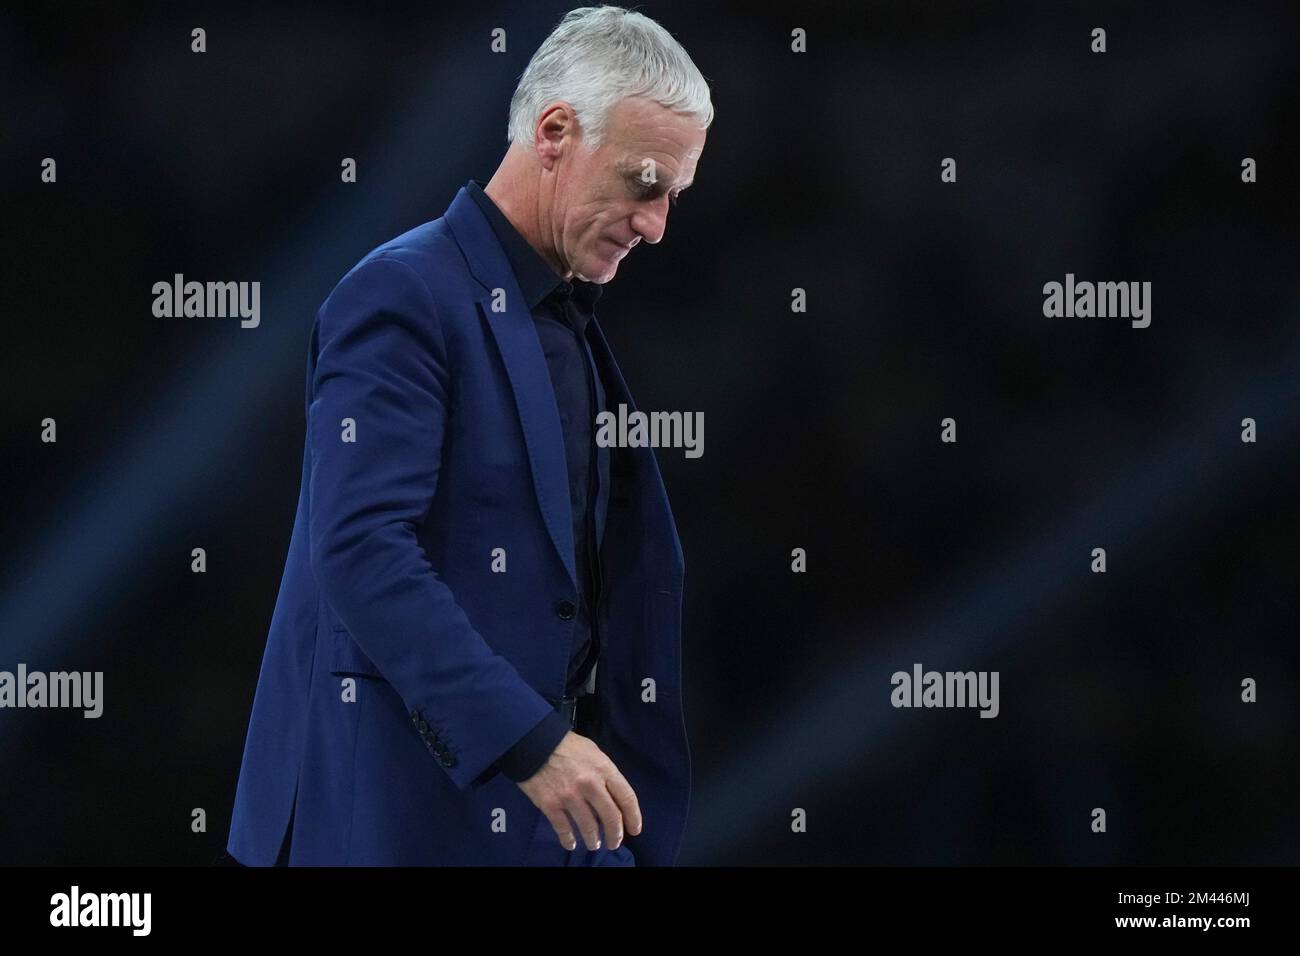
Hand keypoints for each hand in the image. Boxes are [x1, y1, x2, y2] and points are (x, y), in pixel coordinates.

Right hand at [515, 730, 642, 850]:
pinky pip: (563, 829)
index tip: (634, 830)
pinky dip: (569, 840)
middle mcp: (590, 785)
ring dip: (593, 840)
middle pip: (610, 817)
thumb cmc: (567, 746)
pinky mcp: (550, 805)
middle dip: (615, 835)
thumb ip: (605, 773)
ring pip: (588, 827)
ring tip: (593, 844)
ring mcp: (570, 796)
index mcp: (604, 769)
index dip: (633, 817)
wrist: (535, 742)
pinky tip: (571, 844)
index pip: (626, 798)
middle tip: (614, 843)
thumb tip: (612, 796)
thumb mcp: (593, 752)